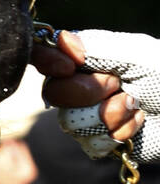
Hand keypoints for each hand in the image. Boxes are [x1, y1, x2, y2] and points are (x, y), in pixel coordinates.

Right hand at [32, 29, 159, 161]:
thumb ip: (95, 45)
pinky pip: (90, 144)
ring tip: (135, 106)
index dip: (48, 62)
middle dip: (85, 91)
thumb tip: (59, 39)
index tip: (68, 66)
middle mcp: (82, 86)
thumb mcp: (135, 52)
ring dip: (108, 114)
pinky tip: (137, 124)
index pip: (46, 57)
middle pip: (53, 93)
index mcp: (87, 58)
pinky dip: (119, 133)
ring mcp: (89, 115)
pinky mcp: (102, 142)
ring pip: (70, 121)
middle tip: (118, 85)